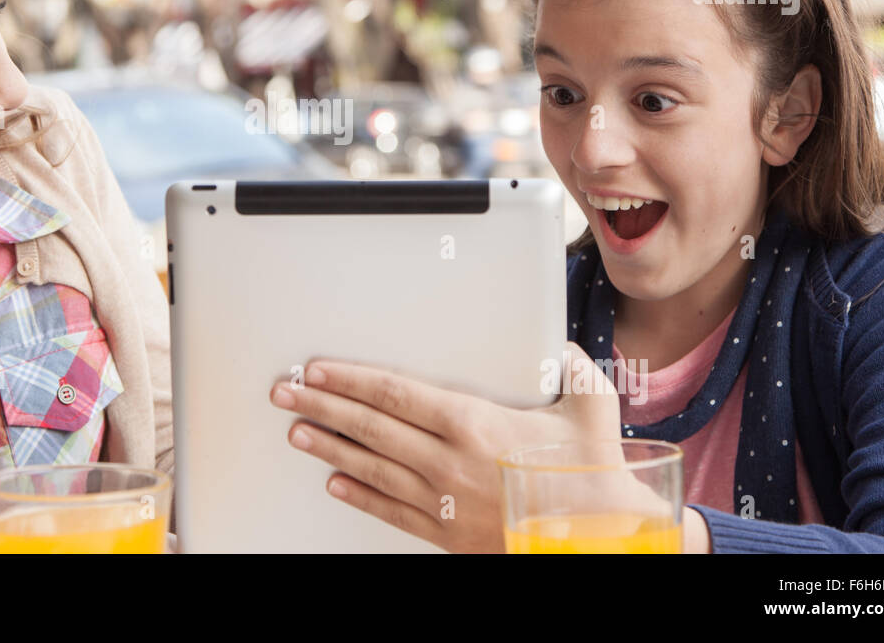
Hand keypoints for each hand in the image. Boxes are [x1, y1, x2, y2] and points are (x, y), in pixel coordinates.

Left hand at [269, 341, 625, 552]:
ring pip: (371, 467)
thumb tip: (560, 342)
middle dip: (322, 406)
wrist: (597, 540)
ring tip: (297, 431)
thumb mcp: (592, 410)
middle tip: (287, 393)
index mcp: (473, 424)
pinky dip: (358, 494)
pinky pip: (390, 509)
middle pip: (370, 427)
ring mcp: (443, 499)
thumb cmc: (588, 478)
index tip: (319, 370)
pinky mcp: (447, 531)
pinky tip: (334, 481)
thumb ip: (573, 367)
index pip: (394, 394)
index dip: (349, 380)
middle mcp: (448, 461)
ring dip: (329, 447)